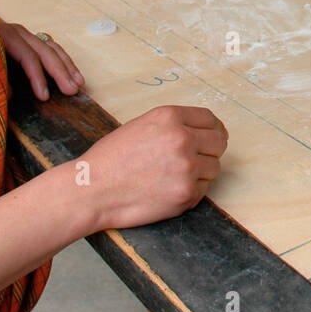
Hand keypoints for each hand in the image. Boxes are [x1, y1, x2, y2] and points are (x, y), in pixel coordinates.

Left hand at [0, 19, 83, 100]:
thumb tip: (9, 96)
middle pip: (45, 51)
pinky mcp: (28, 38)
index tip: (45, 97)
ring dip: (67, 66)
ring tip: (79, 83)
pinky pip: (51, 48)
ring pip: (52, 48)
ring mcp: (24, 33)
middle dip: (60, 72)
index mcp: (3, 35)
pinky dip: (63, 61)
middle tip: (72, 91)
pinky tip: (72, 73)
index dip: (37, 77)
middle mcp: (17, 31)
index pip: (27, 56)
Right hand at [80, 105, 228, 229]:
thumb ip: (173, 125)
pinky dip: (191, 192)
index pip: (210, 119)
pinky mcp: (186, 194)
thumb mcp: (142, 126)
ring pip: (213, 168)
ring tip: (173, 177)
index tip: (214, 136)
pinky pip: (203, 190)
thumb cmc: (110, 159)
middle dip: (211, 151)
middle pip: (219, 143)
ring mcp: (186, 167)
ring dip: (200, 173)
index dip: (214, 129)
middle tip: (198, 159)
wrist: (91, 189)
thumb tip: (202, 130)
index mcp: (170, 117)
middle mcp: (182, 139)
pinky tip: (168, 190)